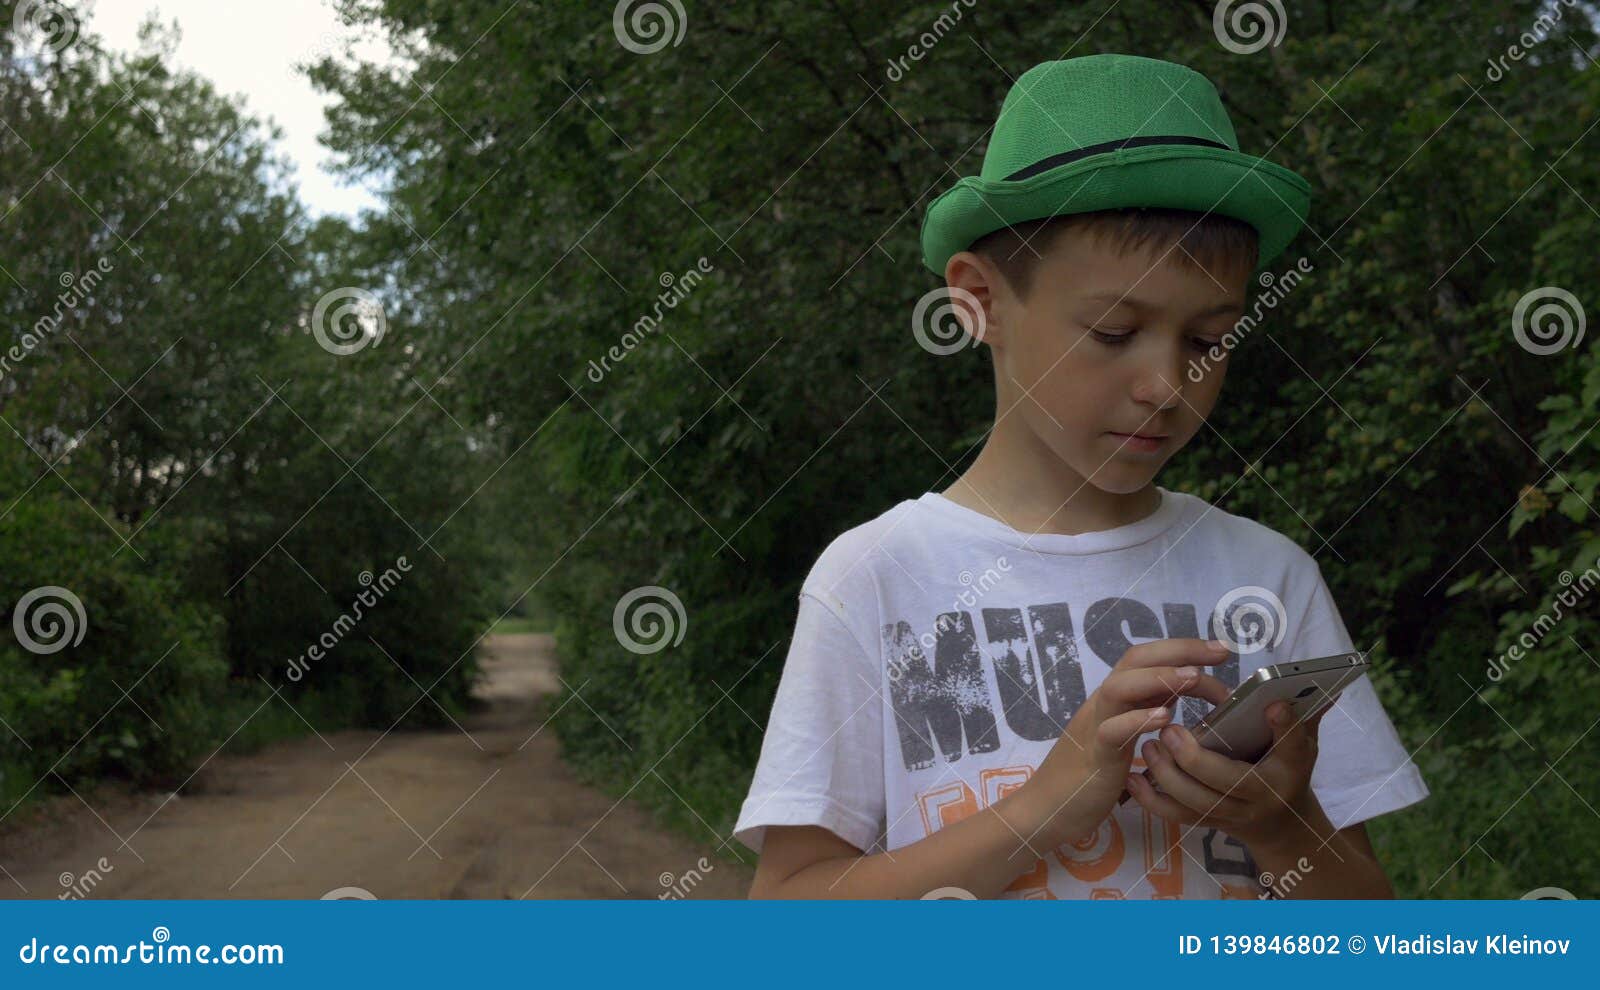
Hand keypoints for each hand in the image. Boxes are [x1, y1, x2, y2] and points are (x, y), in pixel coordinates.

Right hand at [1017, 638, 1232, 848]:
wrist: (1045, 809)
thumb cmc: (1088, 776)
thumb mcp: (1123, 737)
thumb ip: (1144, 713)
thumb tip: (1177, 694)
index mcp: (1115, 699)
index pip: (1146, 658)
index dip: (1183, 648)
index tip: (1220, 650)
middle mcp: (1104, 704)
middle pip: (1135, 659)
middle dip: (1181, 650)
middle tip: (1220, 652)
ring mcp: (1095, 727)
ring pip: (1120, 687)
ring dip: (1160, 677)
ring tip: (1194, 677)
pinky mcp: (1094, 757)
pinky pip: (1111, 732)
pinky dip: (1137, 720)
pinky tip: (1166, 718)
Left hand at [1126, 698, 1329, 849]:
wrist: (1281, 825)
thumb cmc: (1287, 772)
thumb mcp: (1303, 746)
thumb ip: (1305, 717)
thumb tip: (1330, 684)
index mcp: (1287, 771)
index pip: (1291, 748)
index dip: (1284, 727)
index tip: (1272, 704)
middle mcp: (1259, 797)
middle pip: (1227, 782)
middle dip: (1195, 758)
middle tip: (1170, 729)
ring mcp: (1231, 815)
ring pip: (1196, 803)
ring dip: (1168, 776)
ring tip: (1150, 746)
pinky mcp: (1208, 824)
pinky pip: (1176, 817)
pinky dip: (1151, 801)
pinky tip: (1134, 778)